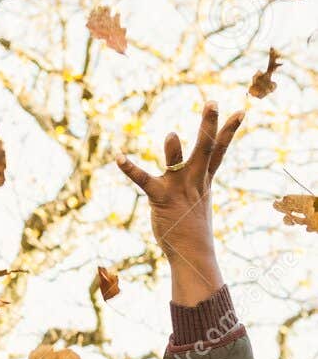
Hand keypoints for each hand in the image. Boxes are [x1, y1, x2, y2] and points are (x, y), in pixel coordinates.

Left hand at [116, 103, 242, 305]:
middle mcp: (194, 181)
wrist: (192, 255)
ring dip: (173, 151)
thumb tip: (195, 180)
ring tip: (171, 135)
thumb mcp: (198, 203)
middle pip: (206, 149)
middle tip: (212, 102)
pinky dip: (130, 169)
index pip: (219, 151)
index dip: (229, 131)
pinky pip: (144, 180)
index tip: (240, 110)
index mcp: (204, 180)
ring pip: (178, 164)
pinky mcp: (161, 198)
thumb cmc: (192, 230)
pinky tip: (119, 157)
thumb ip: (194, 184)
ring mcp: (179, 189)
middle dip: (209, 126)